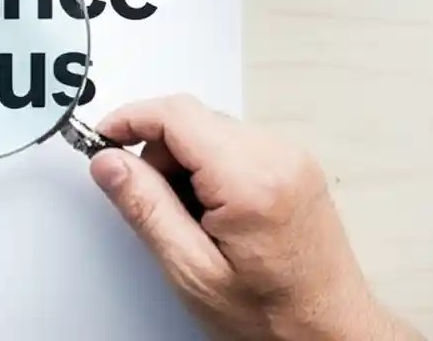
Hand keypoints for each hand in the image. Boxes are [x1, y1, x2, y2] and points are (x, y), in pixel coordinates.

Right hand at [89, 95, 421, 340]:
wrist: (330, 333)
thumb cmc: (275, 316)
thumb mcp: (192, 270)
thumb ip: (146, 208)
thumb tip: (109, 163)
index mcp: (252, 180)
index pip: (177, 114)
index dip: (130, 119)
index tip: (102, 137)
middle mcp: (279, 158)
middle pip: (193, 119)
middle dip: (157, 152)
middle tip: (152, 202)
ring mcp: (293, 159)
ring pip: (212, 130)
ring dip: (184, 163)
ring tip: (190, 219)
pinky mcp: (296, 166)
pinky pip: (236, 145)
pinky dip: (211, 168)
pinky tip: (213, 213)